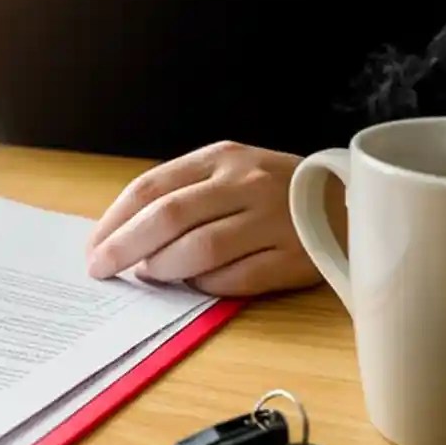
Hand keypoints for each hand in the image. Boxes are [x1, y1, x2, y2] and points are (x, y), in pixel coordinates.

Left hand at [84, 140, 324, 296]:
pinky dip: (206, 285)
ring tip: (148, 276)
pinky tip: (195, 285)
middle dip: (125, 247)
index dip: (114, 220)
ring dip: (163, 268)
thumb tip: (122, 237)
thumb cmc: (274, 191)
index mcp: (221, 158)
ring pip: (199, 249)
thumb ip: (182, 195)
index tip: (93, 247)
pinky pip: (235, 279)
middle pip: (169, 217)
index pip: (151, 187)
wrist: (353, 202)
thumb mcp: (229, 173)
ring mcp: (272, 220)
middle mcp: (246, 184)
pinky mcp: (293, 258)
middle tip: (101, 269)